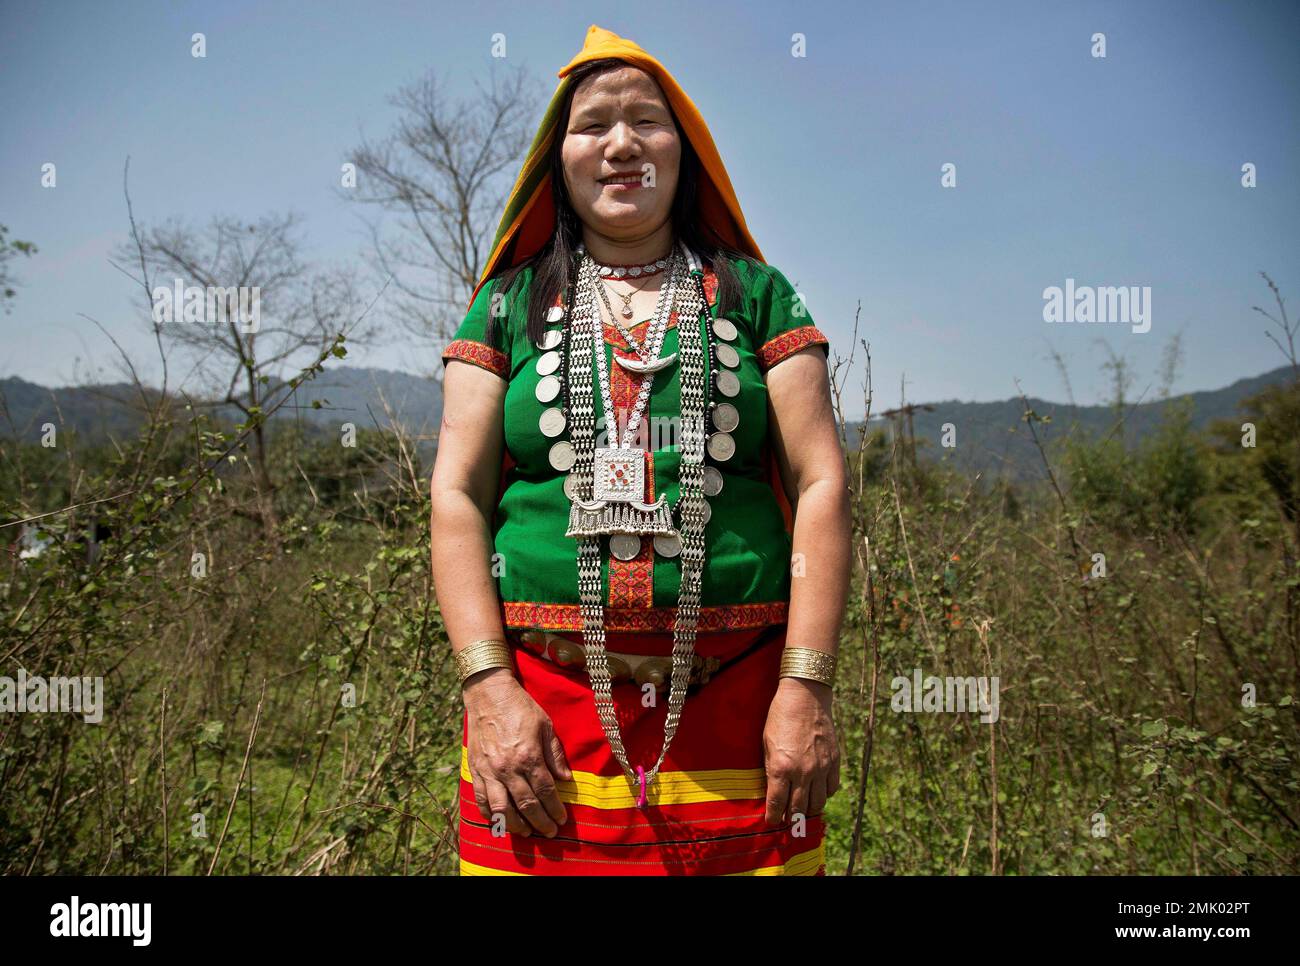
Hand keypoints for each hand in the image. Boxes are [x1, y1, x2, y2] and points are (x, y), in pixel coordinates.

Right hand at [464, 669, 572, 836]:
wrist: (488, 693)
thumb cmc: (520, 706)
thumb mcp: (545, 725)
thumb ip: (555, 754)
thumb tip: (566, 779)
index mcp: (528, 756)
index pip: (545, 792)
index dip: (555, 810)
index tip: (562, 820)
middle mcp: (508, 767)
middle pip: (526, 805)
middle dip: (541, 822)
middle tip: (550, 832)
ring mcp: (489, 770)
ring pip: (502, 809)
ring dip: (516, 825)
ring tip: (528, 832)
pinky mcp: (475, 769)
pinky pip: (481, 800)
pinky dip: (491, 815)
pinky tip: (500, 821)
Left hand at [762, 676, 839, 826]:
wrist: (805, 697)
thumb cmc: (780, 717)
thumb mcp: (766, 743)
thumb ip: (771, 768)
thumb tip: (772, 789)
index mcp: (781, 768)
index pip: (777, 803)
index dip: (773, 816)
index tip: (772, 821)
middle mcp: (802, 772)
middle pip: (798, 808)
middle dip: (791, 817)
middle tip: (788, 819)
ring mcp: (821, 768)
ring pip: (818, 803)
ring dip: (809, 810)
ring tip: (803, 809)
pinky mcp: (834, 761)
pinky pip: (832, 788)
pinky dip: (825, 794)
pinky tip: (818, 792)